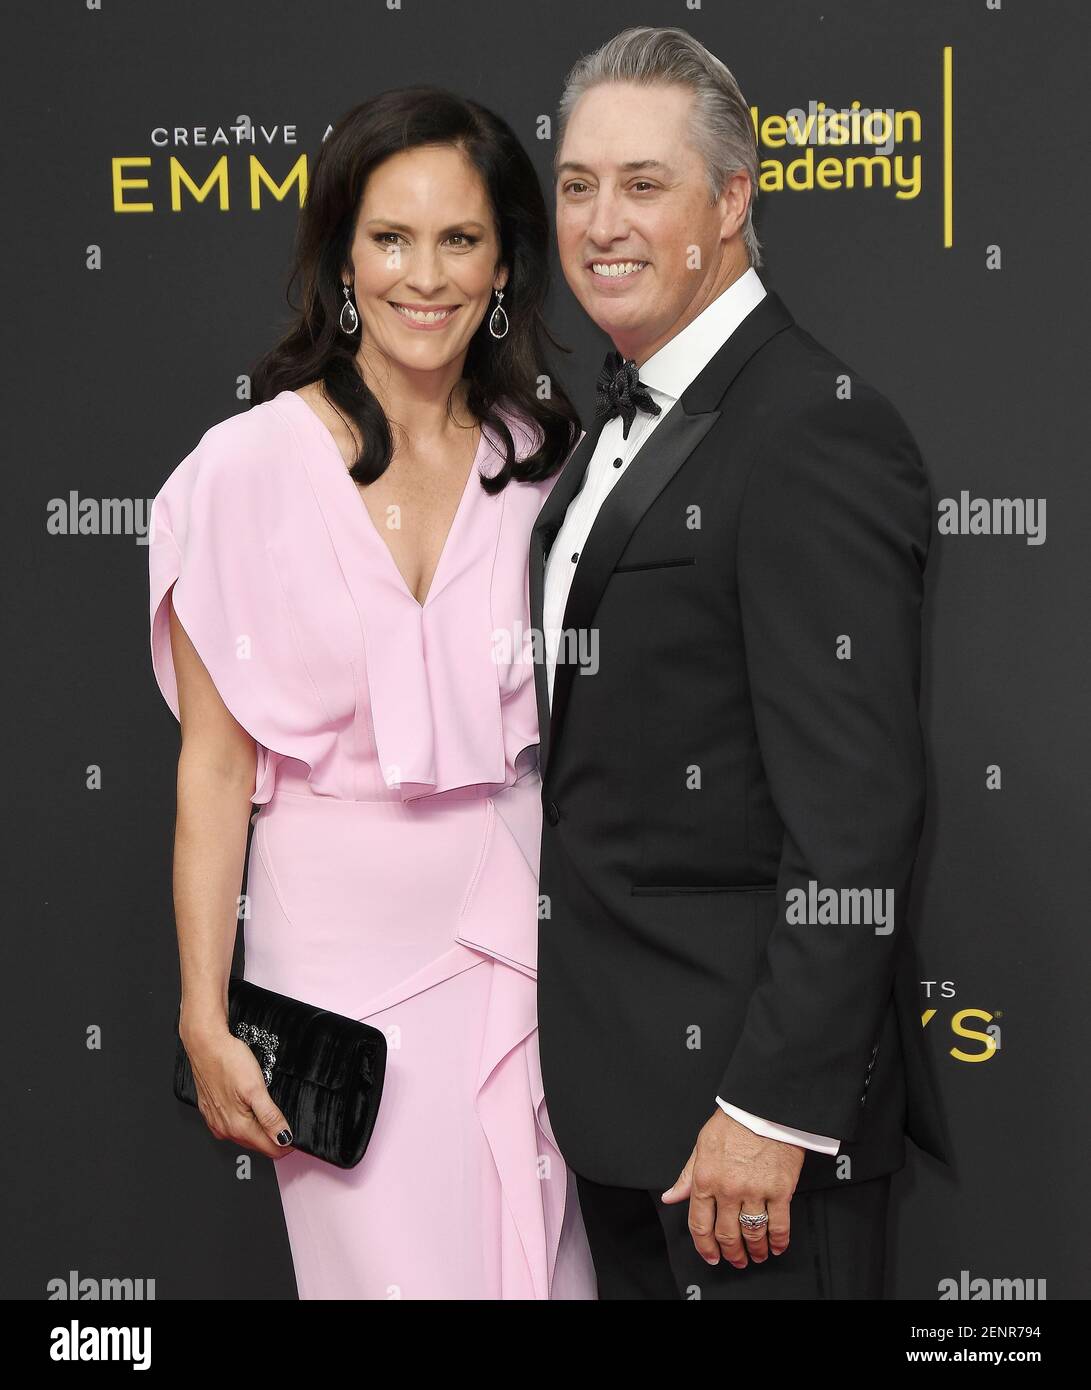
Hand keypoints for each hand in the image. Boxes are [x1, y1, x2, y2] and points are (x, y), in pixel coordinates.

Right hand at [180, 1023, 295, 1159]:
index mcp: (238, 1126)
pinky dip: (246, 1124)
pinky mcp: (210, 1112)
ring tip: (275, 1120)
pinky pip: (232, 1126)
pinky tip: (252, 1112)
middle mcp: (224, 1129)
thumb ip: (270, 1117)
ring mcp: (215, 1122)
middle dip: (274, 1139)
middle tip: (290, 1127)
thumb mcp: (257, 1088)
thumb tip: (283, 1138)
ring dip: (260, 1133)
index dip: (287, 1144)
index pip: (269, 1148)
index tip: (298, 1138)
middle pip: (257, 1144)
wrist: (205, 1045)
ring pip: (244, 1136)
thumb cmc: (229, 1061)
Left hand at [660, 1109, 804, 1267]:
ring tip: (756, 1255)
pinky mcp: (780, 1191)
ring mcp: (754, 1192)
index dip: (705, 1246)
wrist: (764, 1107)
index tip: (711, 1256)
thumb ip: (687, 1176)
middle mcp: (728, 1189)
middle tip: (736, 1260)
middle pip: (726, 1235)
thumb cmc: (733, 1122)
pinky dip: (778, 1241)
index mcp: (705, 1179)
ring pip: (752, 1234)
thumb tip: (671, 1196)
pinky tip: (776, 1246)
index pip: (700, 1224)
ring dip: (754, 1250)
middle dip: (731, 1253)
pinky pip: (779, 1225)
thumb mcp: (701, 1146)